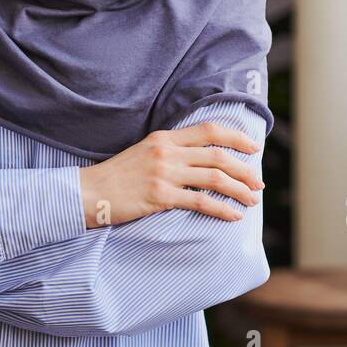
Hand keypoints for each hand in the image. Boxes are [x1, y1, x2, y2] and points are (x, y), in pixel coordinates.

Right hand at [78, 122, 263, 228]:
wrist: (88, 192)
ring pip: (214, 178)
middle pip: (218, 155)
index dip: (235, 136)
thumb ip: (170, 151)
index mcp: (164, 137)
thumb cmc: (117, 177)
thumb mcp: (143, 152)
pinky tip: (234, 216)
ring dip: (239, 189)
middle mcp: (167, 151)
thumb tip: (199, 159)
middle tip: (258, 181)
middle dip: (244, 169)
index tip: (253, 146)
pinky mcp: (160, 196)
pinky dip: (222, 209)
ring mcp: (164, 173)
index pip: (208, 130)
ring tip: (252, 200)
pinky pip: (200, 201)